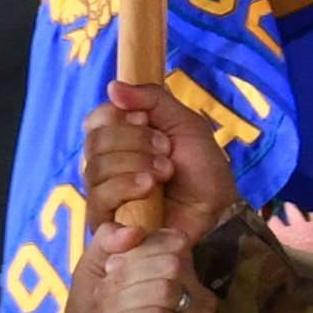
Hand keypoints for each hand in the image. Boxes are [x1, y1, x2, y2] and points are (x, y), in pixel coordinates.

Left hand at [64, 221, 213, 312]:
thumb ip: (107, 241)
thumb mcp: (92, 273)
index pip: (172, 240)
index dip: (133, 254)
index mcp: (180, 269)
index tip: (108, 276)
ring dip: (120, 306)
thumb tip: (132, 231)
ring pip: (164, 290)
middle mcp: (198, 292)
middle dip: (122, 283)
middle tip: (100, 307)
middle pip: (169, 263)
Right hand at [83, 81, 239, 245]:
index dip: (118, 118)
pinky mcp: (109, 225)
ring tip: (165, 174)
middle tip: (167, 153)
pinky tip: (148, 191)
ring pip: (96, 172)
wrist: (218, 208)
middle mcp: (105, 167)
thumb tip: (113, 87)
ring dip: (135, 166)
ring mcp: (105, 197)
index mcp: (118, 140)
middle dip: (135, 143)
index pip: (95, 121)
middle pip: (95, 144)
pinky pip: (98, 205)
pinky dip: (122, 192)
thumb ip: (152, 98)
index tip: (146, 121)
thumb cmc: (201, 167)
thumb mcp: (184, 122)